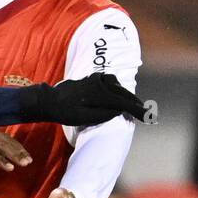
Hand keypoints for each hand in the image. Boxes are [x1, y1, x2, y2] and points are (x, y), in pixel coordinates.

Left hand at [28, 73, 145, 126]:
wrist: (49, 99)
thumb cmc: (64, 111)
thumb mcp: (82, 117)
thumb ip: (102, 114)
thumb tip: (119, 111)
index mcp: (99, 93)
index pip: (123, 102)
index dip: (137, 110)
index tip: (149, 116)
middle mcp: (100, 83)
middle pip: (123, 93)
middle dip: (136, 103)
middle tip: (148, 113)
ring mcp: (97, 79)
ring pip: (118, 87)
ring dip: (127, 96)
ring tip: (136, 106)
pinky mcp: (94, 79)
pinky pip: (111, 84)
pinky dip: (119, 91)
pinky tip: (121, 97)